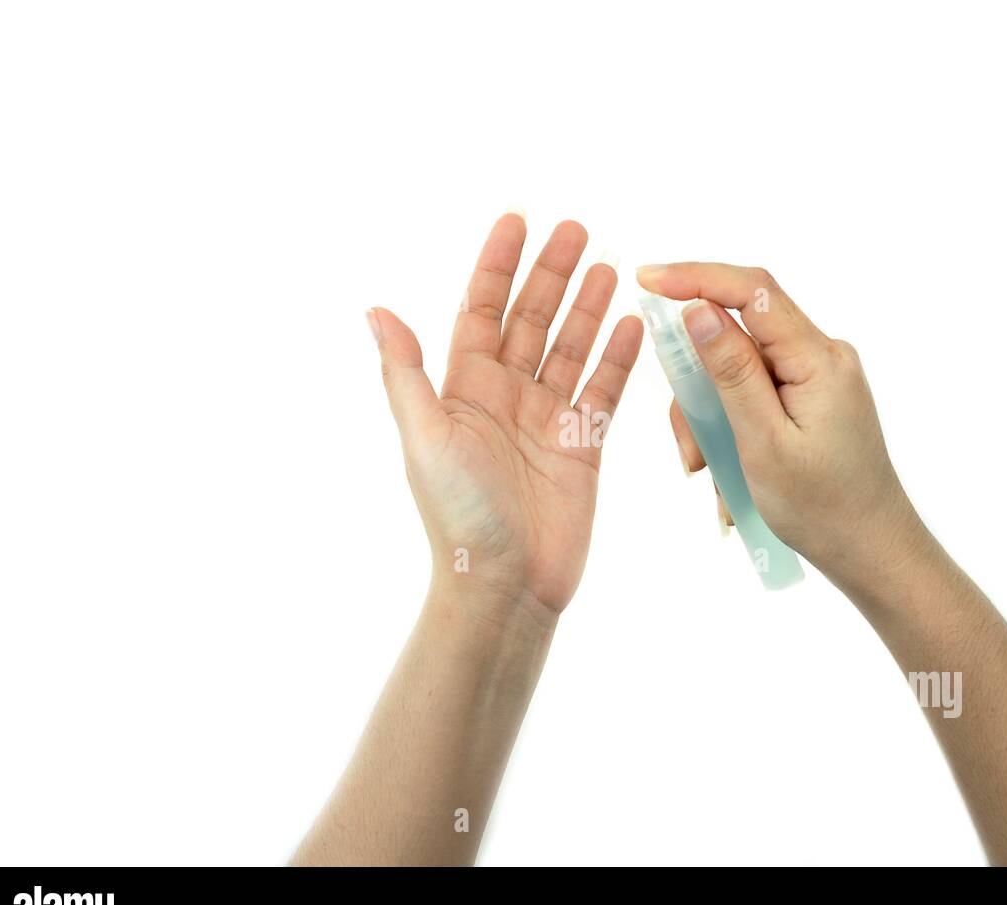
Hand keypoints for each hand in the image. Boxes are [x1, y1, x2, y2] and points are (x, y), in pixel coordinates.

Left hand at [369, 214, 642, 613]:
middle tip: (577, 229)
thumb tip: (374, 310)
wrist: (506, 582)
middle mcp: (505, 396)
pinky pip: (603, 391)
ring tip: (611, 267)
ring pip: (570, 348)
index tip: (517, 220)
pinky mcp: (583, 446)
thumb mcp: (424, 435)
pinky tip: (632, 325)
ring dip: (587, 308)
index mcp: (463, 389)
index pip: (481, 311)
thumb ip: (406, 372)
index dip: (497, 266)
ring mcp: (547, 419)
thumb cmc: (458, 513)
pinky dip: (618, 358)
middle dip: (551, 274)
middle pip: (531, 320)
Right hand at [638, 262, 926, 596]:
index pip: (751, 290)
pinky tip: (731, 473)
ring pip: (739, 370)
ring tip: (712, 474)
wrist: (872, 550)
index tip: (645, 279)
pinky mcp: (812, 397)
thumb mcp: (763, 442)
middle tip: (689, 447)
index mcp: (817, 359)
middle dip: (698, 384)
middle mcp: (822, 355)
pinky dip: (731, 427)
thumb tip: (698, 308)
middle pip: (737, 334)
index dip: (695, 277)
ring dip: (712, 418)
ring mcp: (818, 377)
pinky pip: (755, 393)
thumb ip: (731, 371)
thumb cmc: (821, 507)